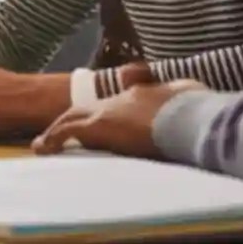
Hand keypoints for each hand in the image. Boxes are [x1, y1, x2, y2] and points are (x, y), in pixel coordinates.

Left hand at [32, 68, 207, 158]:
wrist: (191, 117)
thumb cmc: (200, 113)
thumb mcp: (195, 102)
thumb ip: (187, 102)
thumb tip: (195, 102)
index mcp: (148, 95)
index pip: (123, 101)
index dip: (114, 113)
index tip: (110, 123)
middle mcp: (124, 99)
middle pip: (92, 107)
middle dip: (78, 118)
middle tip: (65, 132)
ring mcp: (109, 110)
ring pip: (75, 116)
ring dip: (60, 129)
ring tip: (45, 142)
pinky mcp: (98, 125)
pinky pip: (66, 131)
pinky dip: (53, 139)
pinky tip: (41, 148)